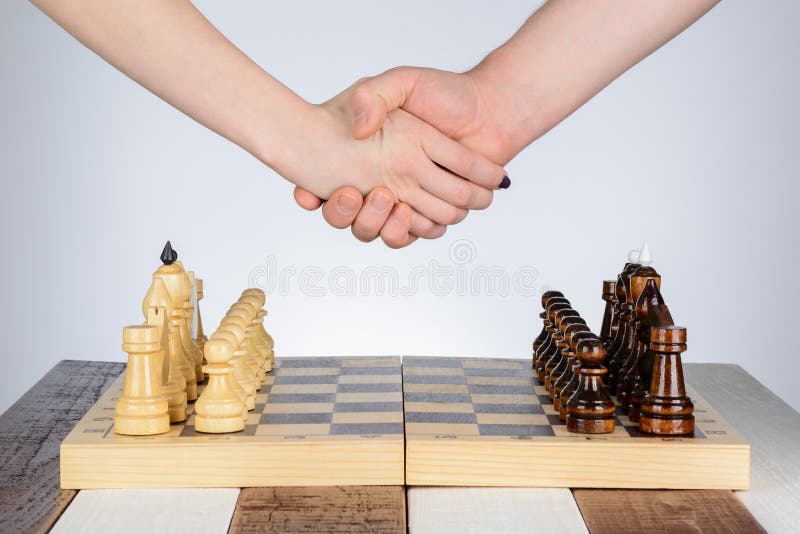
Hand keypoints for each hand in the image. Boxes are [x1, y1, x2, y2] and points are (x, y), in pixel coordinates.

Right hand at [280, 81, 507, 246]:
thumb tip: (358, 131)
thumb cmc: (445, 93)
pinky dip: (408, 229)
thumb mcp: (401, 82)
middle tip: (355, 193)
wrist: (490, 111)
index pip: (322, 180)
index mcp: (366, 154)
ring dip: (376, 221)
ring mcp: (404, 200)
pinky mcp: (429, 214)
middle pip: (344, 216)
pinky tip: (409, 211)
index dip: (307, 194)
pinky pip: (410, 235)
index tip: (306, 193)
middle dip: (343, 213)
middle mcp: (379, 180)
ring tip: (388, 199)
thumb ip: (372, 96)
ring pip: (374, 231)